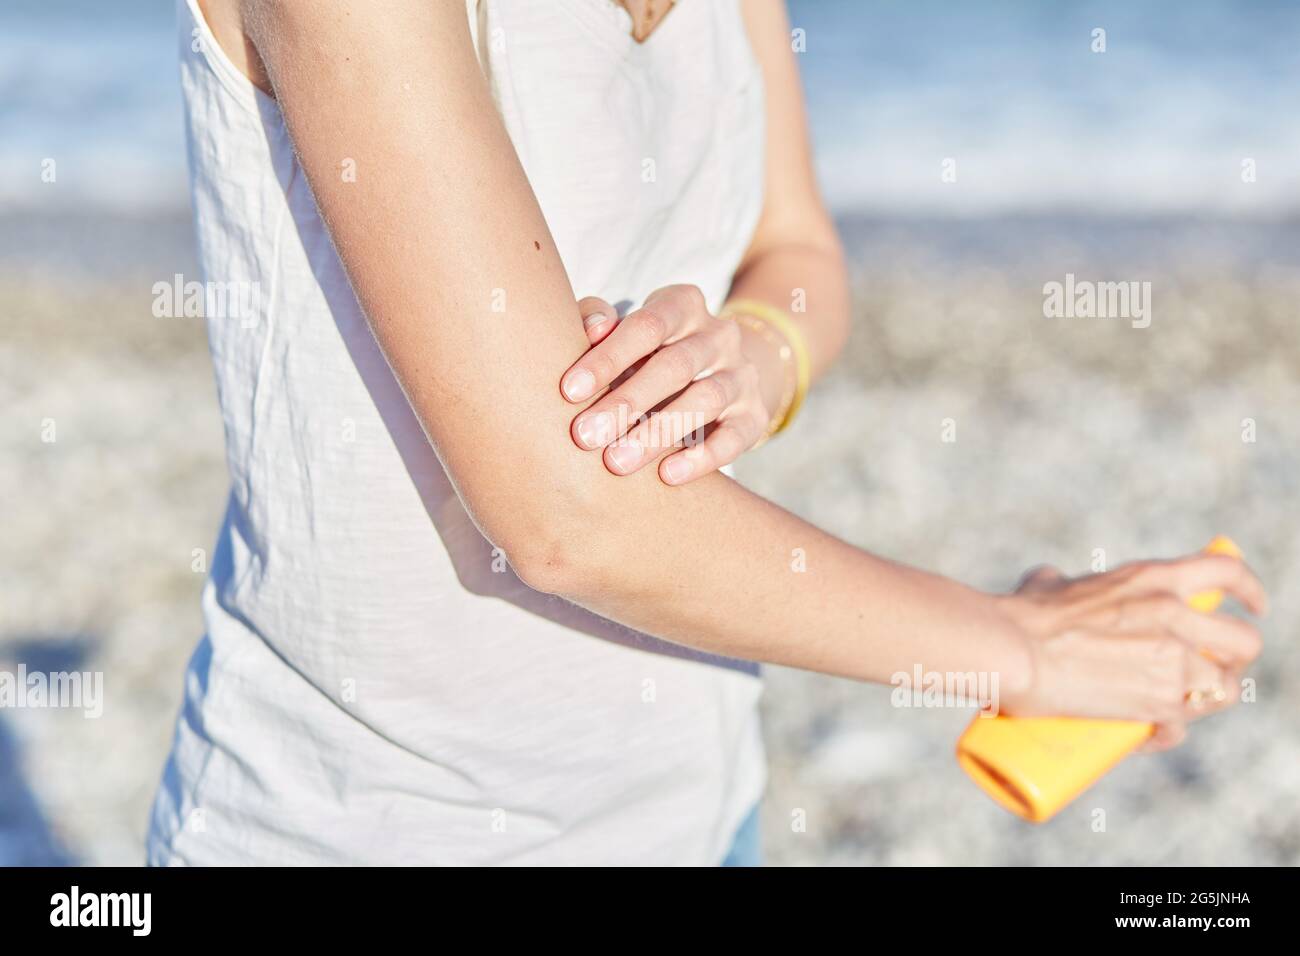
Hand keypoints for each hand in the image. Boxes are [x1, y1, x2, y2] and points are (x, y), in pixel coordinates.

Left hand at [560, 285, 787, 484]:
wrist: (718, 374)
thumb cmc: (648, 353)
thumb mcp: (624, 332)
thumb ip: (598, 324)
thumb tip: (592, 329)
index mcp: (683, 305)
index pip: (647, 325)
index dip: (608, 357)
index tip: (568, 391)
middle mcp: (719, 335)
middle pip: (675, 365)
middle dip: (628, 402)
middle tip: (585, 436)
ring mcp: (741, 375)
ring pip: (706, 401)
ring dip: (658, 433)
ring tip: (616, 463)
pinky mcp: (754, 415)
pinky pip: (735, 437)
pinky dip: (703, 457)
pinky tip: (667, 475)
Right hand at [995, 550, 1266, 750]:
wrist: (1009, 650)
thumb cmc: (1017, 615)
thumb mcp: (1050, 583)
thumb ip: (1062, 582)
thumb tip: (1051, 584)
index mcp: (1152, 579)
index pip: (1226, 572)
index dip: (1248, 590)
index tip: (1252, 605)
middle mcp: (1173, 615)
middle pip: (1243, 640)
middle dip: (1233, 657)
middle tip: (1206, 666)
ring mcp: (1171, 661)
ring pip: (1224, 688)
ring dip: (1207, 698)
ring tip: (1177, 704)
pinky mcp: (1156, 704)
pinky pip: (1182, 725)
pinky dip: (1168, 732)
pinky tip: (1149, 734)